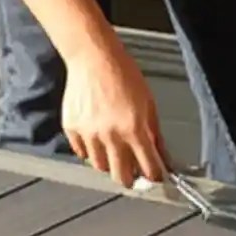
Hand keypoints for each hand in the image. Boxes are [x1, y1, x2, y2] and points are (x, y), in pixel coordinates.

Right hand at [62, 41, 168, 186]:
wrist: (93, 57)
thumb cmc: (122, 74)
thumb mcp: (148, 103)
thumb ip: (155, 133)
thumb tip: (163, 154)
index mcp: (133, 129)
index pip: (148, 168)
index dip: (154, 176)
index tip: (155, 176)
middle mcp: (111, 135)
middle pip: (121, 176)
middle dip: (130, 178)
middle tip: (133, 173)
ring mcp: (89, 134)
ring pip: (99, 166)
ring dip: (108, 163)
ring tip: (113, 150)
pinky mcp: (72, 129)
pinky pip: (82, 152)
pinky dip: (90, 150)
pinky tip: (97, 138)